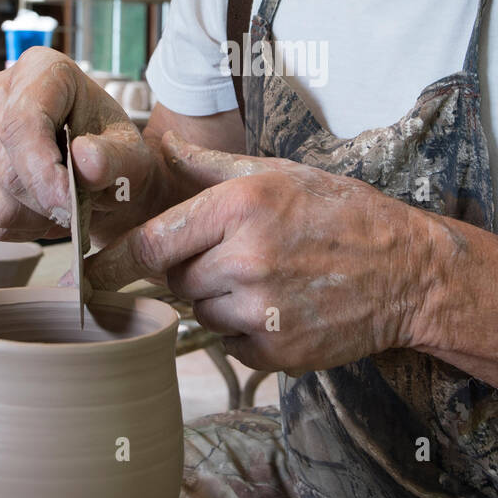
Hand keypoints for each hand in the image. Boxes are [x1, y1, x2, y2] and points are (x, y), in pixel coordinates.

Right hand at [0, 48, 158, 245]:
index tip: (70, 208)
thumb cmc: (113, 154)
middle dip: (48, 203)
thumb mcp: (131, 155)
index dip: (43, 173)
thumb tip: (85, 160)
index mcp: (42, 69)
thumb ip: (115, 158)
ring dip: (35, 220)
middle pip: (8, 170)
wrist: (97, 168)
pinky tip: (40, 214)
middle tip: (79, 208)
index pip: (23, 124)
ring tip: (62, 208)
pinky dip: (17, 229)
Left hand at [84, 131, 432, 375]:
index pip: (152, 244)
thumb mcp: (279, 173)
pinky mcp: (278, 351)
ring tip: (264, 280)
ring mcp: (263, 311)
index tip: (89, 275)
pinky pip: (228, 343)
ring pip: (199, 314)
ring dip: (216, 301)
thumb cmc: (342, 214)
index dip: (114, 263)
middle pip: (174, 281)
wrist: (409, 272)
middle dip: (189, 271)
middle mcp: (248, 259)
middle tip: (232, 257)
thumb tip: (159, 146)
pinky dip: (242, 330)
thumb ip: (209, 167)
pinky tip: (279, 307)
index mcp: (243, 207)